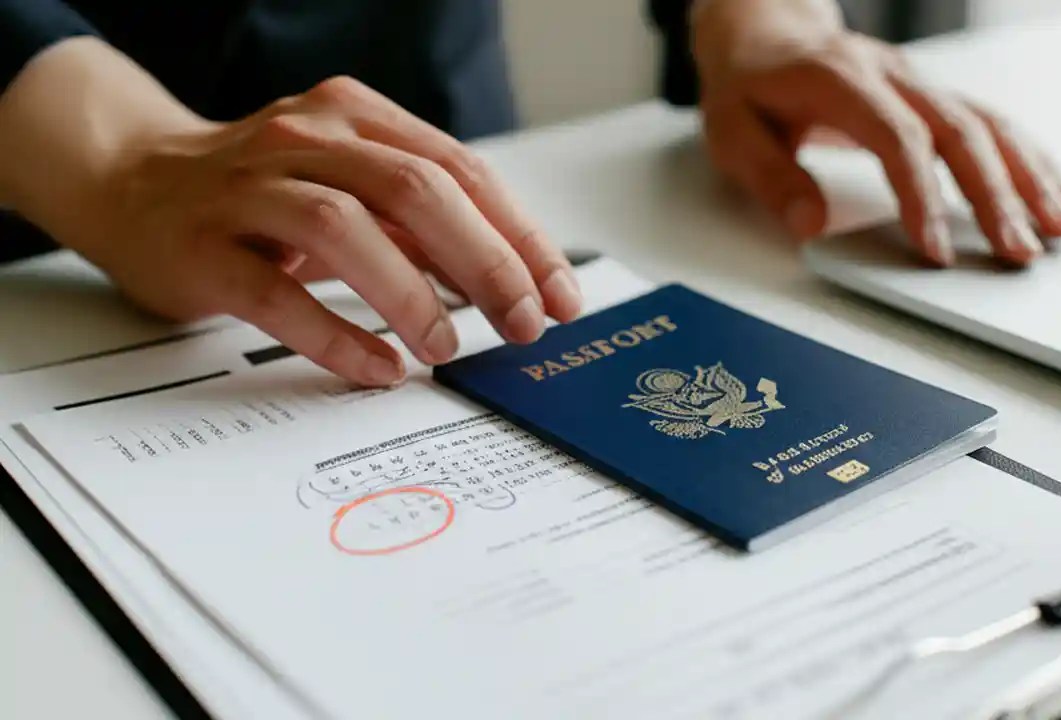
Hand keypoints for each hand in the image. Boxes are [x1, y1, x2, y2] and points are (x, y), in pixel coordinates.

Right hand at [69, 76, 581, 385]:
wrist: (132, 181)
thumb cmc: (262, 193)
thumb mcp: (350, 185)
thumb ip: (421, 224)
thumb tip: (513, 282)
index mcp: (355, 116)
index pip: (460, 170)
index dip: (519, 235)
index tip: (559, 293)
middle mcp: (304, 138)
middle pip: (416, 190)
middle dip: (485, 263)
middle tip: (523, 323)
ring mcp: (248, 189)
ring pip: (344, 229)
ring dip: (412, 295)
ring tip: (448, 347)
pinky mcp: (204, 246)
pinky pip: (276, 295)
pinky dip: (337, 335)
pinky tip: (379, 366)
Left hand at [690, 0, 1060, 265]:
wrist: (764, 32)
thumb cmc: (748, 86)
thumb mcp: (732, 133)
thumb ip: (772, 177)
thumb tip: (810, 224)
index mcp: (840, 82)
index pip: (897, 138)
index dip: (922, 195)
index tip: (936, 250)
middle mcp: (892, 77)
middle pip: (959, 131)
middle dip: (995, 195)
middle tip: (1018, 251)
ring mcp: (918, 83)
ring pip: (987, 122)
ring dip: (1027, 176)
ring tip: (1059, 225)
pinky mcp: (931, 94)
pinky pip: (989, 121)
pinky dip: (1028, 156)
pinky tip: (1057, 188)